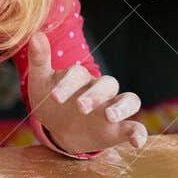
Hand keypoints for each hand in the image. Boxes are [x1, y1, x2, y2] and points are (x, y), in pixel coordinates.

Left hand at [27, 32, 146, 155]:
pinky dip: (140, 134)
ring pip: (129, 99)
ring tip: (109, 117)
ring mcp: (112, 108)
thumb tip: (36, 34)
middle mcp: (100, 90)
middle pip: (107, 84)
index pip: (78, 74)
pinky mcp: (119, 129)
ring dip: (122, 107)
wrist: (59, 128)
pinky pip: (136, 127)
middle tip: (81, 107)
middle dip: (95, 95)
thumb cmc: (51, 101)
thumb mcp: (41, 82)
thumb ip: (40, 60)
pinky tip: (137, 143)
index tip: (54, 97)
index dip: (67, 84)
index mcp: (80, 78)